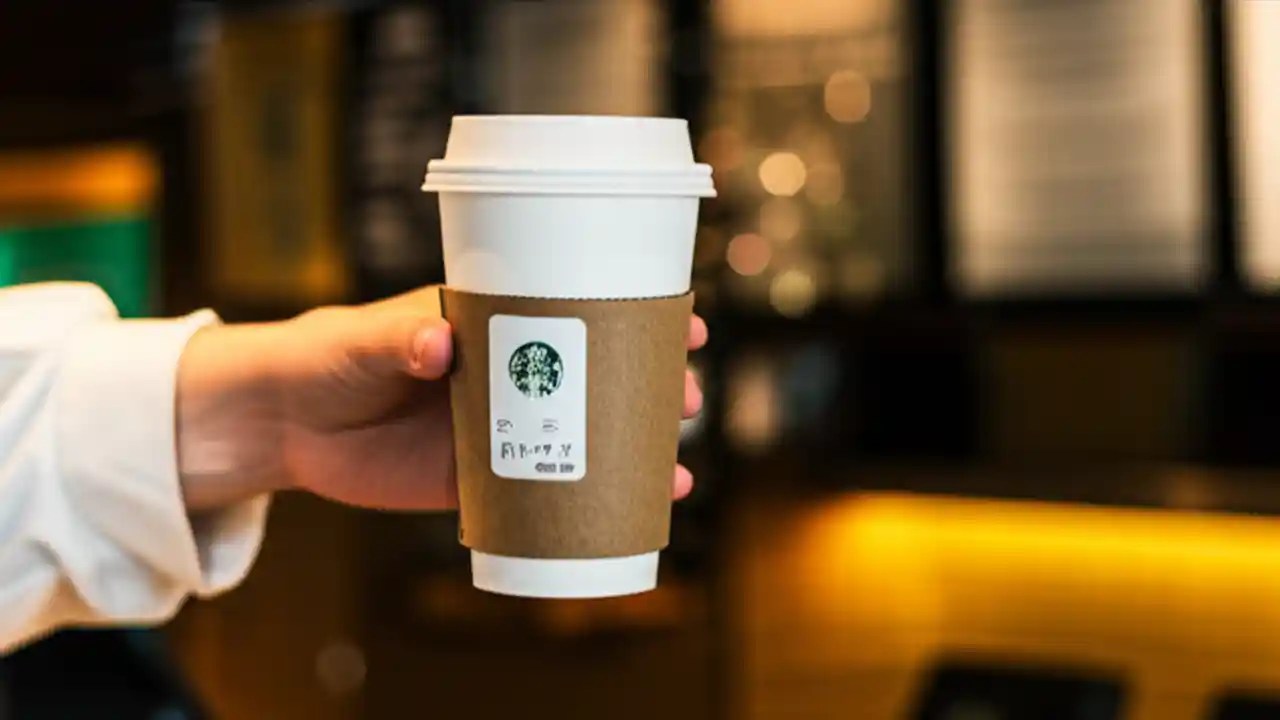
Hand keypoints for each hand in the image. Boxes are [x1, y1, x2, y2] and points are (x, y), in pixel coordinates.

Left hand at [176, 287, 707, 511]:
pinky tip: (623, 518)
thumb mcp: (363, 340)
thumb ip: (399, 338)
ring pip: (582, 438)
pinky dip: (583, 505)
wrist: (287, 421)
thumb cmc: (329, 357)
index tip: (683, 320)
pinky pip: (541, 494)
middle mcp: (510, 375)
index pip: (577, 311)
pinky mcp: (478, 480)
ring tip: (676, 474)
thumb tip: (438, 345)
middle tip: (687, 399)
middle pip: (597, 378)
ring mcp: (499, 429)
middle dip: (650, 389)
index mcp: (495, 326)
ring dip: (632, 455)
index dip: (634, 314)